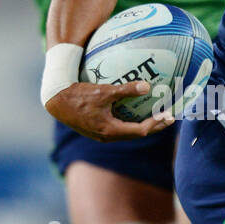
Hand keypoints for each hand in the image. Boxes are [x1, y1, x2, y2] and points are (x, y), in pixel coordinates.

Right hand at [45, 80, 173, 142]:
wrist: (56, 100)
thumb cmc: (79, 95)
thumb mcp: (104, 91)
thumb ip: (126, 90)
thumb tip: (147, 86)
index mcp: (110, 130)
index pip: (140, 131)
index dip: (156, 124)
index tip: (168, 116)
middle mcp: (107, 136)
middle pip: (136, 135)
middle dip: (154, 126)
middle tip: (168, 118)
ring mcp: (101, 135)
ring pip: (127, 133)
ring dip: (143, 125)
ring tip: (155, 116)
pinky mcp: (96, 130)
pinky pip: (119, 129)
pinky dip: (130, 123)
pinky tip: (135, 113)